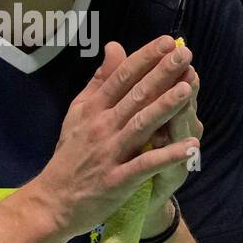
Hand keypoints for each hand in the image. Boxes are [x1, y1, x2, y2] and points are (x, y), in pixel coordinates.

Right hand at [30, 36, 200, 238]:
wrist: (52, 201)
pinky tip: (190, 146)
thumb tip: (114, 46)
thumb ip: (99, 81)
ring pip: (140, 124)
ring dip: (165, 106)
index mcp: (93, 109)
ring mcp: (109, 153)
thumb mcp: (78, 113)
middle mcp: (101, 127)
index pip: (121, 78)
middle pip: (135, 95)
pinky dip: (167, 155)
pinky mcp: (117, 180)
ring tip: (188, 89)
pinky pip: (145, 165)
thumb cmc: (69, 156)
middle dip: (161, 74)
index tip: (166, 42)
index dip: (144, 58)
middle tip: (184, 54)